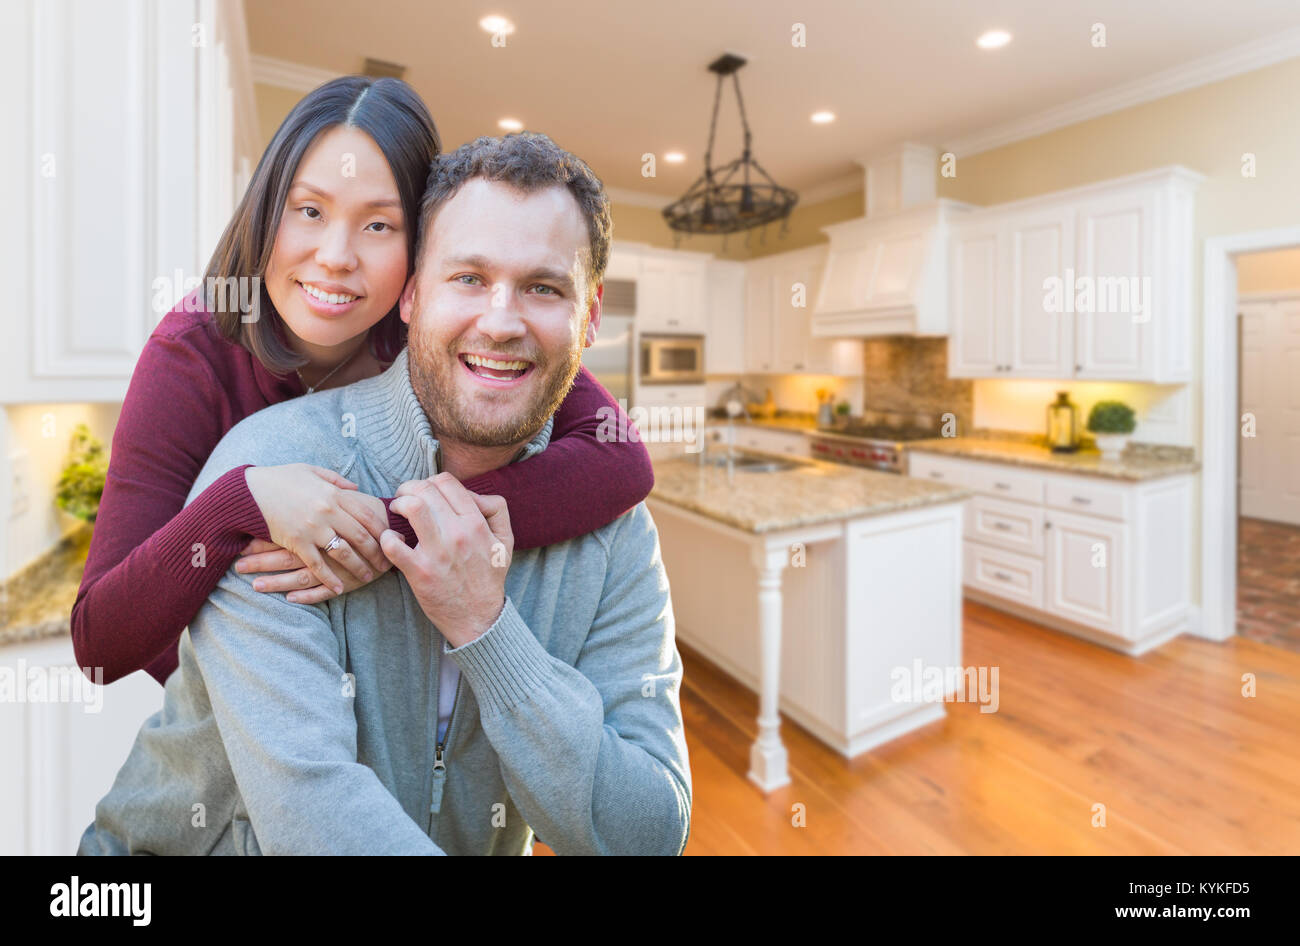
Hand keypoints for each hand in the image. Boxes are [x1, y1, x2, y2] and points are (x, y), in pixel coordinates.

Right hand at [243, 464, 392, 594]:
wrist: (248, 491)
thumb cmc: (281, 479)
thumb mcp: (312, 471)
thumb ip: (337, 480)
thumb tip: (356, 489)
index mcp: (334, 493)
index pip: (367, 514)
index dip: (382, 529)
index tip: (392, 539)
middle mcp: (327, 511)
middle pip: (361, 535)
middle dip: (377, 551)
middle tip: (387, 564)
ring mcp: (312, 528)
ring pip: (343, 552)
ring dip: (358, 567)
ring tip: (368, 577)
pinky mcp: (296, 542)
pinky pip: (318, 564)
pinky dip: (330, 578)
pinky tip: (340, 588)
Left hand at [380, 472, 512, 647]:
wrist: (479, 618)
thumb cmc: (488, 578)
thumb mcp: (505, 541)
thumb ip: (496, 510)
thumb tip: (472, 494)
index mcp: (476, 523)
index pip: (447, 482)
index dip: (430, 481)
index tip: (424, 492)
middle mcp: (457, 534)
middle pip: (425, 489)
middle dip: (408, 488)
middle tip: (404, 497)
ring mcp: (438, 553)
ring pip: (411, 508)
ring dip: (398, 504)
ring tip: (396, 511)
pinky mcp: (419, 573)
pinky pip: (393, 546)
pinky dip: (387, 538)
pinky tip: (391, 540)